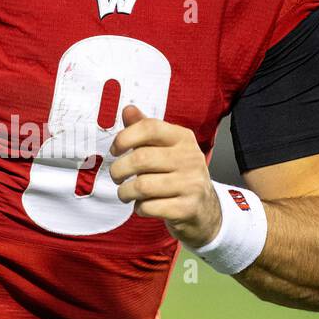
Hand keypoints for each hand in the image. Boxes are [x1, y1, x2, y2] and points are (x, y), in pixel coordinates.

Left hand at [109, 104, 221, 248]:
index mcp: (183, 138)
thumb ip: (144, 130)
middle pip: (140, 158)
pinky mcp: (188, 207)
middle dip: (118, 170)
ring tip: (126, 193)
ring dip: (125, 192)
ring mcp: (192, 183)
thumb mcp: (164, 148)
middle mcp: (190, 158)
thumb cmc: (176, 174)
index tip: (115, 150)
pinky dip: (139, 208)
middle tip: (116, 176)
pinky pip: (150, 207)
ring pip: (142, 186)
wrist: (204, 207)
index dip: (125, 137)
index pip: (150, 127)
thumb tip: (128, 110)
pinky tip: (143, 206)